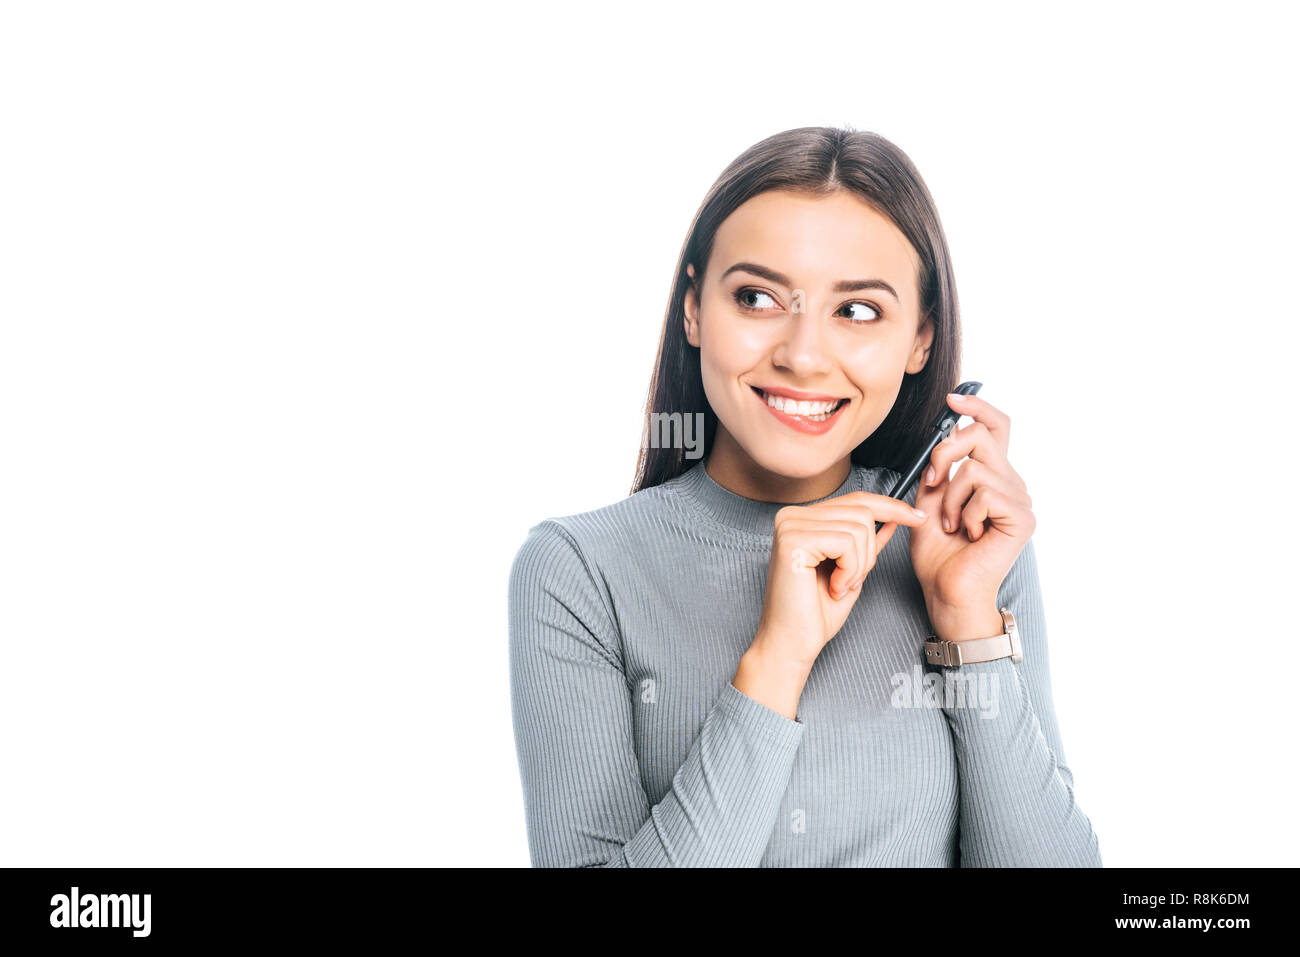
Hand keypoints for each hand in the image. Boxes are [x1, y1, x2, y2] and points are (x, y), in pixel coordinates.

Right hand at [753, 491, 928, 668]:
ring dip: (859, 565)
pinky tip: (833, 587)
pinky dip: (850, 570)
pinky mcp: (792, 540)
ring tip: (839, 586)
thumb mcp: (852, 571)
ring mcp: (790, 525)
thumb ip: (868, 542)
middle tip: (850, 582)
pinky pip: (846, 542)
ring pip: (859, 527)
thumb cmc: (814, 614)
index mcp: (803, 519)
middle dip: (869, 553)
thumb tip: (893, 517)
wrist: (791, 643)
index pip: (856, 500)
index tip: (919, 517)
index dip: (891, 507)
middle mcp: (792, 516)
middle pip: (862, 512)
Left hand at [910, 392, 1035, 640]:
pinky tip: (968, 534)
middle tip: (932, 482)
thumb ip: (939, 468)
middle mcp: (1011, 483)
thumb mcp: (929, 500)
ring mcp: (1020, 500)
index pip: (996, 427)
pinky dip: (964, 513)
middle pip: (980, 436)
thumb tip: (947, 430)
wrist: (946, 590)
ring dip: (950, 498)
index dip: (976, 408)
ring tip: (951, 524)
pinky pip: (984, 493)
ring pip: (974, 469)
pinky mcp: (1022, 517)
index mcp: (992, 477)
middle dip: (945, 453)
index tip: (951, 401)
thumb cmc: (938, 553)